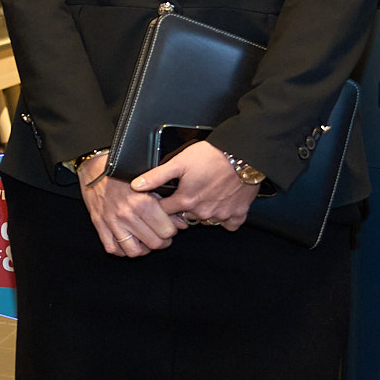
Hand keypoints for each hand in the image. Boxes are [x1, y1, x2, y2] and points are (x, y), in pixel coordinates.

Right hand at [76, 154, 178, 256]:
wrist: (95, 167)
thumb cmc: (123, 173)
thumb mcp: (150, 184)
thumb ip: (166, 204)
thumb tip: (181, 223)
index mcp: (143, 203)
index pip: (167, 231)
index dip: (172, 230)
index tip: (169, 227)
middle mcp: (127, 214)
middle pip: (154, 243)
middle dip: (161, 241)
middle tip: (160, 234)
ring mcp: (112, 222)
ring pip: (134, 251)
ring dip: (143, 249)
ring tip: (145, 241)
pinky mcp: (99, 224)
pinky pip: (112, 248)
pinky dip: (121, 250)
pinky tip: (127, 241)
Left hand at [130, 140, 258, 231]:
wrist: (244, 154)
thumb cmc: (212, 155)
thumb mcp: (179, 162)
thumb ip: (156, 176)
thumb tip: (136, 185)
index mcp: (186, 201)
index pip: (164, 212)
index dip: (160, 204)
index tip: (161, 198)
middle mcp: (203, 212)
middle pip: (184, 218)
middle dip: (181, 209)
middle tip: (185, 194)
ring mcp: (221, 214)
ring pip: (205, 221)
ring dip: (201, 213)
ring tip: (202, 196)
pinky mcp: (238, 213)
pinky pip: (229, 224)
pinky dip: (224, 218)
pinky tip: (220, 205)